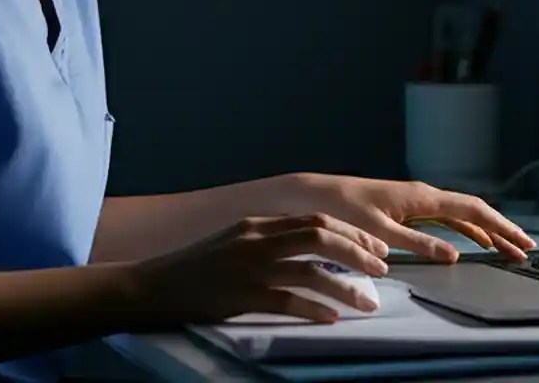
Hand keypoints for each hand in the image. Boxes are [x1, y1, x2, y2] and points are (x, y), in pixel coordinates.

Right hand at [129, 213, 389, 324]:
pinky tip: (332, 318)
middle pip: (320, 237)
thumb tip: (314, 246)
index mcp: (259, 224)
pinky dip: (313, 309)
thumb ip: (271, 240)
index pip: (316, 220)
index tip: (375, 246)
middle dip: (357, 252)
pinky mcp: (241, 296)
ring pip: (310, 271)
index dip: (351, 232)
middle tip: (382, 268)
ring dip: (345, 286)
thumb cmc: (199, 267)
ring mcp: (250, 268)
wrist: (156, 286)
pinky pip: (287, 302)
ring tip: (367, 301)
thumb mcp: (237, 241)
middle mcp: (258, 240)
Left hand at [287, 174, 536, 262]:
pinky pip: (447, 218)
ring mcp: (418, 201)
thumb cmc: (342, 209)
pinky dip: (466, 230)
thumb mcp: (379, 232)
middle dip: (502, 229)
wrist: (316, 195)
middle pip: (474, 211)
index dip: (499, 226)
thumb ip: (417, 244)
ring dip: (486, 231)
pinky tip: (475, 243)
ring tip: (508, 249)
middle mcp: (424, 195)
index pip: (472, 210)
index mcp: (422, 197)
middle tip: (525, 249)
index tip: (520, 241)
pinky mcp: (409, 208)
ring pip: (462, 215)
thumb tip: (454, 254)